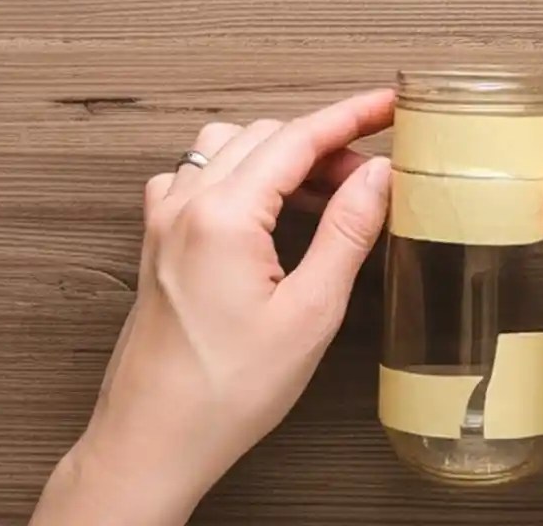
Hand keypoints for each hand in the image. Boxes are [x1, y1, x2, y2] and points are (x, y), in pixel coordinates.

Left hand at [32, 91, 395, 525]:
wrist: (154, 438)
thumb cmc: (227, 391)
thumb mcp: (311, 313)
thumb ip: (347, 232)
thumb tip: (377, 175)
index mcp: (223, 217)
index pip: (297, 138)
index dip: (351, 115)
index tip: (388, 104)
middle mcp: (184, 206)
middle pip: (264, 136)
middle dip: (324, 141)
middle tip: (372, 173)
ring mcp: (163, 221)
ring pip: (227, 147)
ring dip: (281, 154)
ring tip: (326, 190)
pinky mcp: (156, 241)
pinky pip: (195, 175)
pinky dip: (239, 172)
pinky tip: (266, 208)